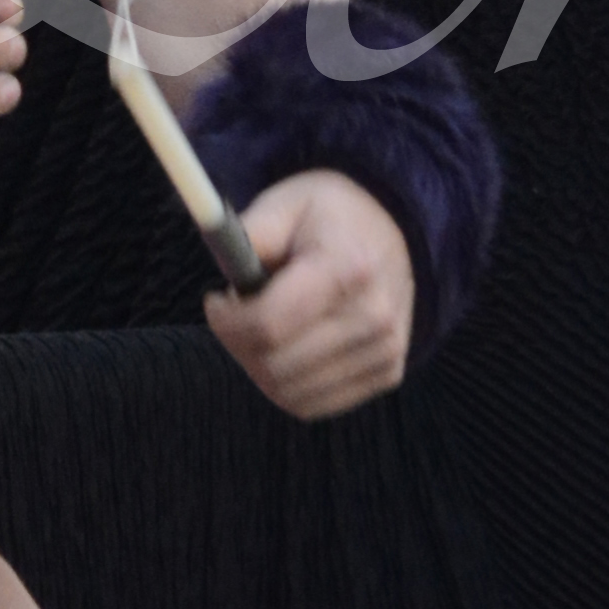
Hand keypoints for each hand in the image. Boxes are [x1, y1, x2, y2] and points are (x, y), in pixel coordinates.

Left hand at [204, 170, 415, 421]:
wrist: (393, 232)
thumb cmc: (326, 218)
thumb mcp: (285, 203)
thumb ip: (250, 233)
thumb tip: (224, 263)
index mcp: (348, 267)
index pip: (268, 325)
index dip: (227, 322)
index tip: (216, 301)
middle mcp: (375, 315)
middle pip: (274, 364)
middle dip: (237, 343)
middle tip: (233, 316)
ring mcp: (386, 350)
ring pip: (287, 392)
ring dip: (258, 366)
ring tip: (264, 327)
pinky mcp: (388, 374)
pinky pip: (311, 405)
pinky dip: (285, 385)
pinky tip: (287, 349)